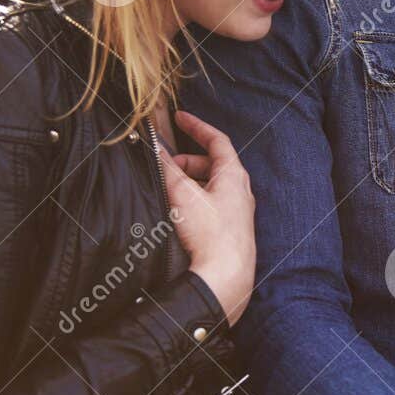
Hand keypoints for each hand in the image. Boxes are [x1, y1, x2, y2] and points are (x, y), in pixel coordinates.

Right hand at [162, 109, 255, 328]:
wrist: (226, 277)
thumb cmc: (210, 235)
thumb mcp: (182, 195)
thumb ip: (167, 169)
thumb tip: (154, 147)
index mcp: (234, 176)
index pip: (217, 140)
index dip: (197, 127)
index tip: (180, 118)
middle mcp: (240, 192)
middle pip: (213, 164)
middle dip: (187, 161)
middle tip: (165, 165)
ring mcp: (237, 212)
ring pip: (210, 187)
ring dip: (189, 183)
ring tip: (168, 190)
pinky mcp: (230, 231)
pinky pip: (210, 206)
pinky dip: (194, 201)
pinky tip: (178, 213)